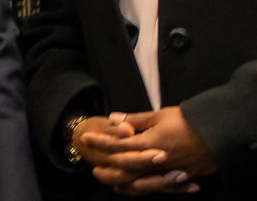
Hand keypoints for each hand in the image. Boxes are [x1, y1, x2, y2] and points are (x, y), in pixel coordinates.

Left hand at [89, 107, 216, 194]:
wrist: (219, 131)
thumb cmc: (188, 120)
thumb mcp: (159, 115)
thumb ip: (135, 120)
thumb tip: (113, 119)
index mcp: (149, 143)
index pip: (118, 145)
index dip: (100, 141)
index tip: (86, 138)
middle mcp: (157, 161)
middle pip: (126, 170)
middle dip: (107, 169)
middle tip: (94, 168)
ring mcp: (169, 171)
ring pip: (141, 184)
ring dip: (124, 183)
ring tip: (112, 181)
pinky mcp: (182, 177)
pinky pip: (162, 189)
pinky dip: (147, 189)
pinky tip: (139, 187)